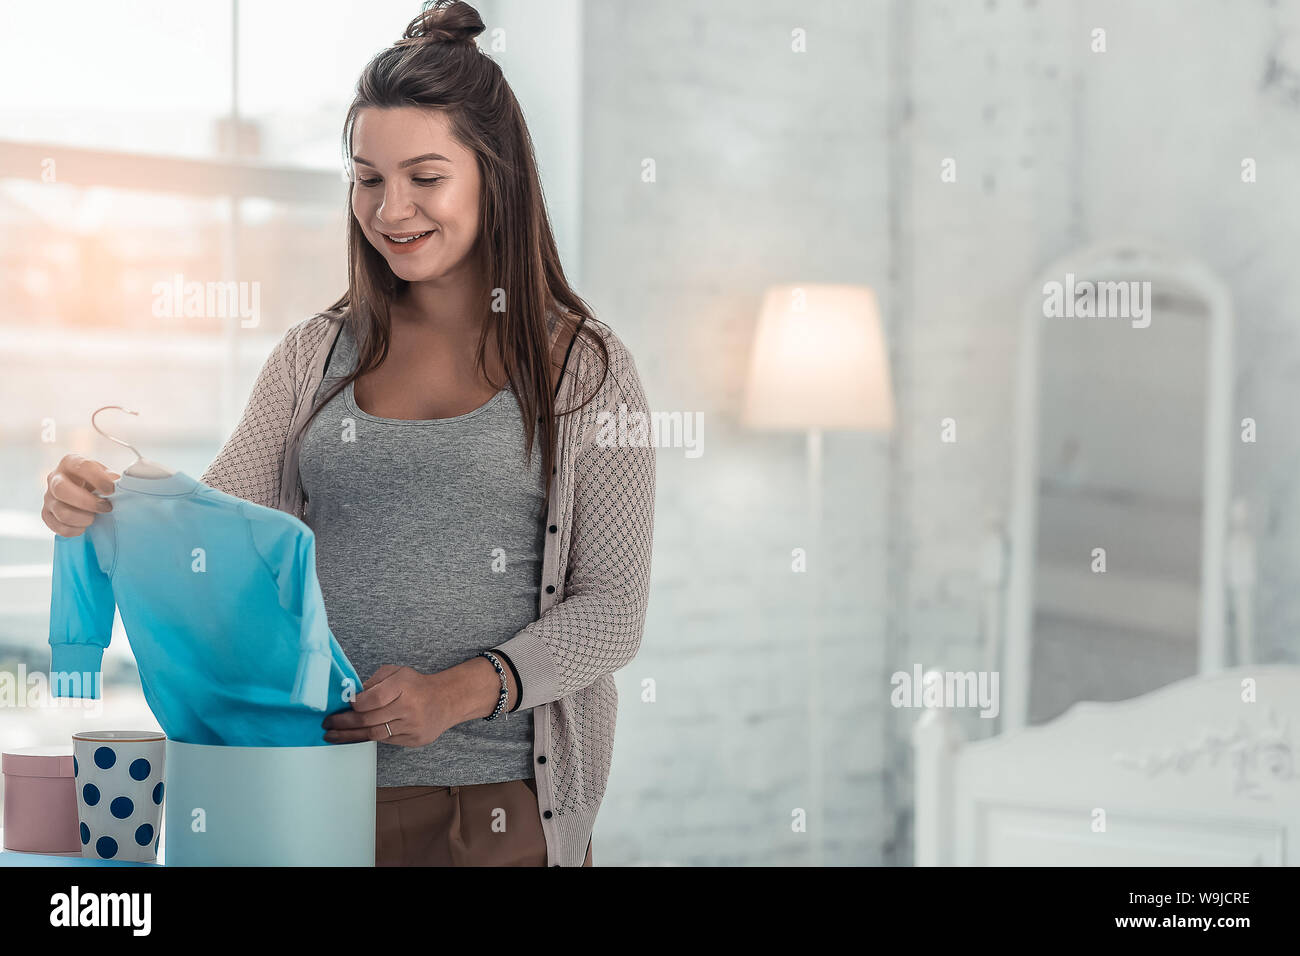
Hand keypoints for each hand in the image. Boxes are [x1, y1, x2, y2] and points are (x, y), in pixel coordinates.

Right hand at [42, 454, 119, 536]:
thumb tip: (117, 483)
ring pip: (61, 512)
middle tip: (105, 508)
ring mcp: (48, 497)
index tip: (111, 490)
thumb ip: (111, 478)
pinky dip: (74, 530)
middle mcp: (55, 478)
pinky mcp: (46, 513)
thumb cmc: (97, 483)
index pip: (81, 466)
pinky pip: (57, 526)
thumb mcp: (106, 476)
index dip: (98, 479)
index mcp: (71, 462)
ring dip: (83, 519)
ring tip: (94, 518)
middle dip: (87, 502)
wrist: (86, 494)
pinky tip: (83, 526)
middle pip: (61, 489)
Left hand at [321, 665, 456, 746]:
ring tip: (333, 736)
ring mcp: (412, 726)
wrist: (445, 701)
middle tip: (327, 724)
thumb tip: (351, 695)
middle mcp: (409, 707)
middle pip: (369, 719)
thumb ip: (374, 681)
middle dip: (343, 723)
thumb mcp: (397, 672)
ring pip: (375, 734)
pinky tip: (355, 736)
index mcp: (404, 685)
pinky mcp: (414, 740)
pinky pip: (386, 741)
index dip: (354, 704)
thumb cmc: (416, 685)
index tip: (342, 705)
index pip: (373, 698)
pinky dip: (368, 738)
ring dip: (350, 736)